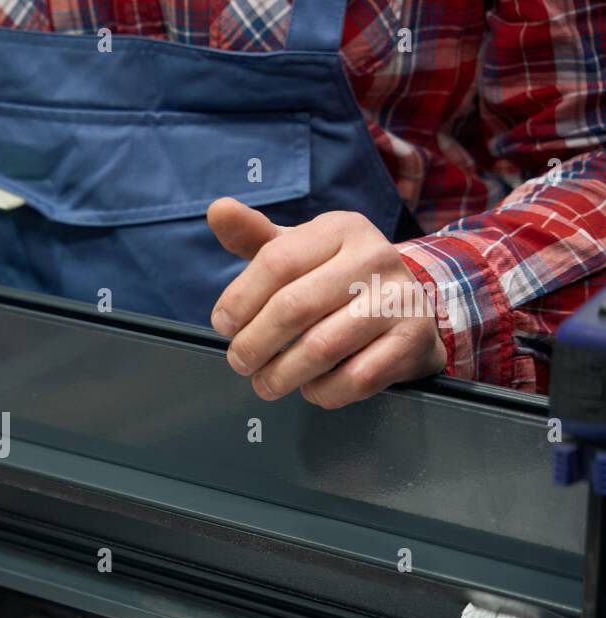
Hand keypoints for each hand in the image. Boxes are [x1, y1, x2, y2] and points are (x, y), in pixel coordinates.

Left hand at [206, 198, 445, 407]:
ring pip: (321, 347)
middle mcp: (375, 257)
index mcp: (341, 229)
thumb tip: (218, 210)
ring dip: (282, 374)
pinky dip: (323, 391)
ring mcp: (400, 299)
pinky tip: (311, 387)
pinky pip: (355, 378)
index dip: (239, 300)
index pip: (276, 262)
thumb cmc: (338, 281)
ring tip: (266, 382)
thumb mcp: (299, 251)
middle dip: (254, 344)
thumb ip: (255, 237)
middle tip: (240, 362)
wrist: (409, 310)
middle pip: (294, 307)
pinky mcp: (413, 340)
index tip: (223, 325)